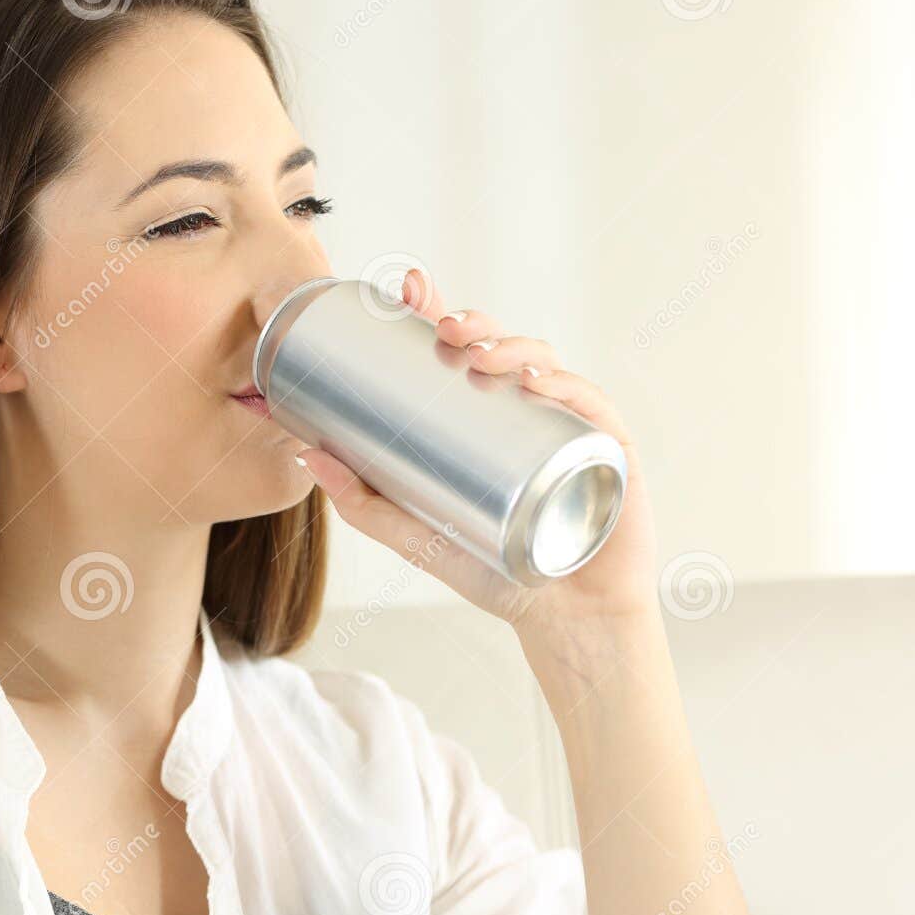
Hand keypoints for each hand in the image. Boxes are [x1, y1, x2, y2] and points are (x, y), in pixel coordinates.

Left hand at [295, 268, 660, 644]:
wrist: (564, 624)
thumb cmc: (495, 572)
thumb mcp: (416, 534)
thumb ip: (362, 499)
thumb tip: (304, 450)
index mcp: (487, 418)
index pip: (463, 352)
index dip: (440, 311)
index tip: (409, 290)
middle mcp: (529, 412)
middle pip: (502, 348)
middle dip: (473, 323)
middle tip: (441, 328)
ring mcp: (572, 427)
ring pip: (545, 366)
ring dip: (512, 347)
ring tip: (476, 354)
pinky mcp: (610, 451)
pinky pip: (591, 407)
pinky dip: (566, 387)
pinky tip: (536, 383)